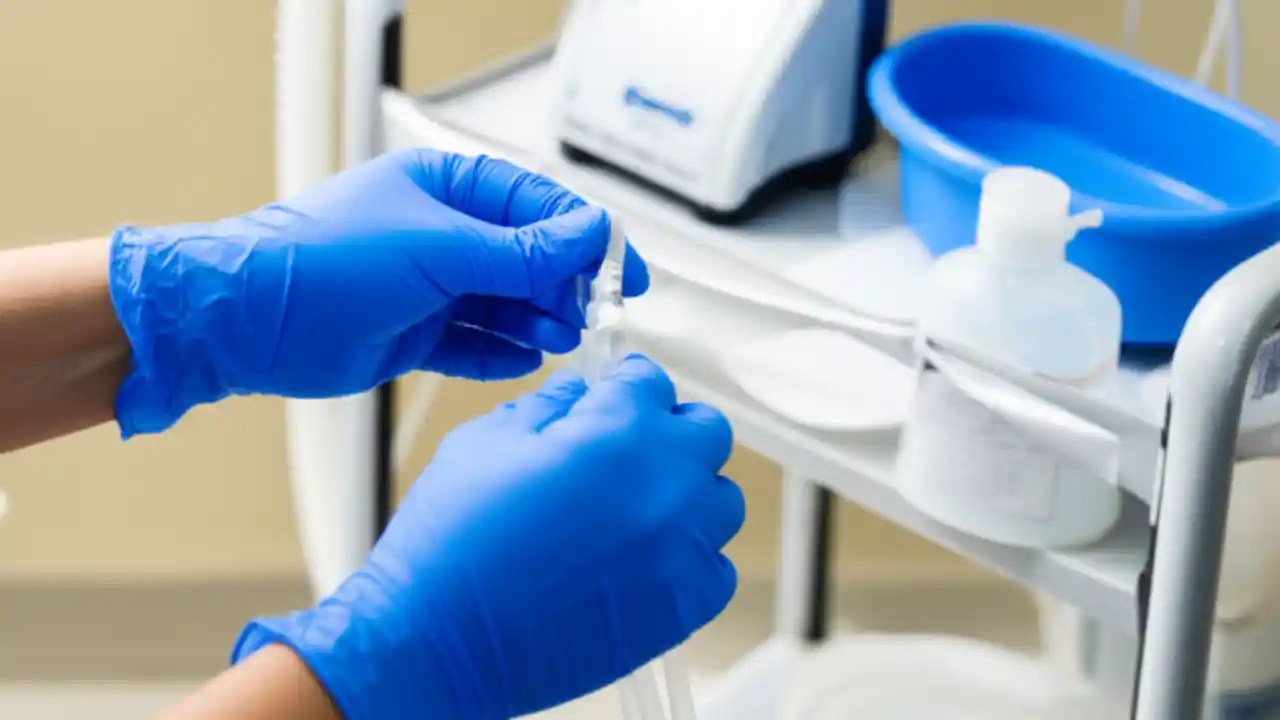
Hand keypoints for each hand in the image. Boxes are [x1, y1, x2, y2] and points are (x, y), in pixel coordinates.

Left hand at [109, 149, 647, 435]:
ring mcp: (429, 286)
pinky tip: (522, 360)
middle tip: (590, 314)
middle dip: (562, 287)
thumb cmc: (322, 260)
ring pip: (506, 304)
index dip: (584, 238)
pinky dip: (500, 353)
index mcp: (446, 188)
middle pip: (528, 259)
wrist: (246, 319)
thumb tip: (584, 235)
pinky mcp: (414, 335)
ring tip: (559, 338)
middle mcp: (442, 235)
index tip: (620, 268)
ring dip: (536, 322)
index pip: (536, 206)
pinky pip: (474, 343)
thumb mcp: (438, 248)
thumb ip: (518, 251)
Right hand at [232, 356, 743, 719]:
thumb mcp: (485, 443)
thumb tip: (580, 393)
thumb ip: (546, 407)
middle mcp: (664, 485)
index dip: (627, 385)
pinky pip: (715, 568)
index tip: (615, 397)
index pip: (653, 381)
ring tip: (637, 511)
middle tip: (629, 450)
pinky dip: (690, 560)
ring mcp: (680, 550)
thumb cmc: (450, 541)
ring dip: (688, 495)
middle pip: (706, 432)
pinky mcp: (682, 608)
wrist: (437, 642)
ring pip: (721, 500)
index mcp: (616, 432)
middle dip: (669, 431)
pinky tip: (643, 563)